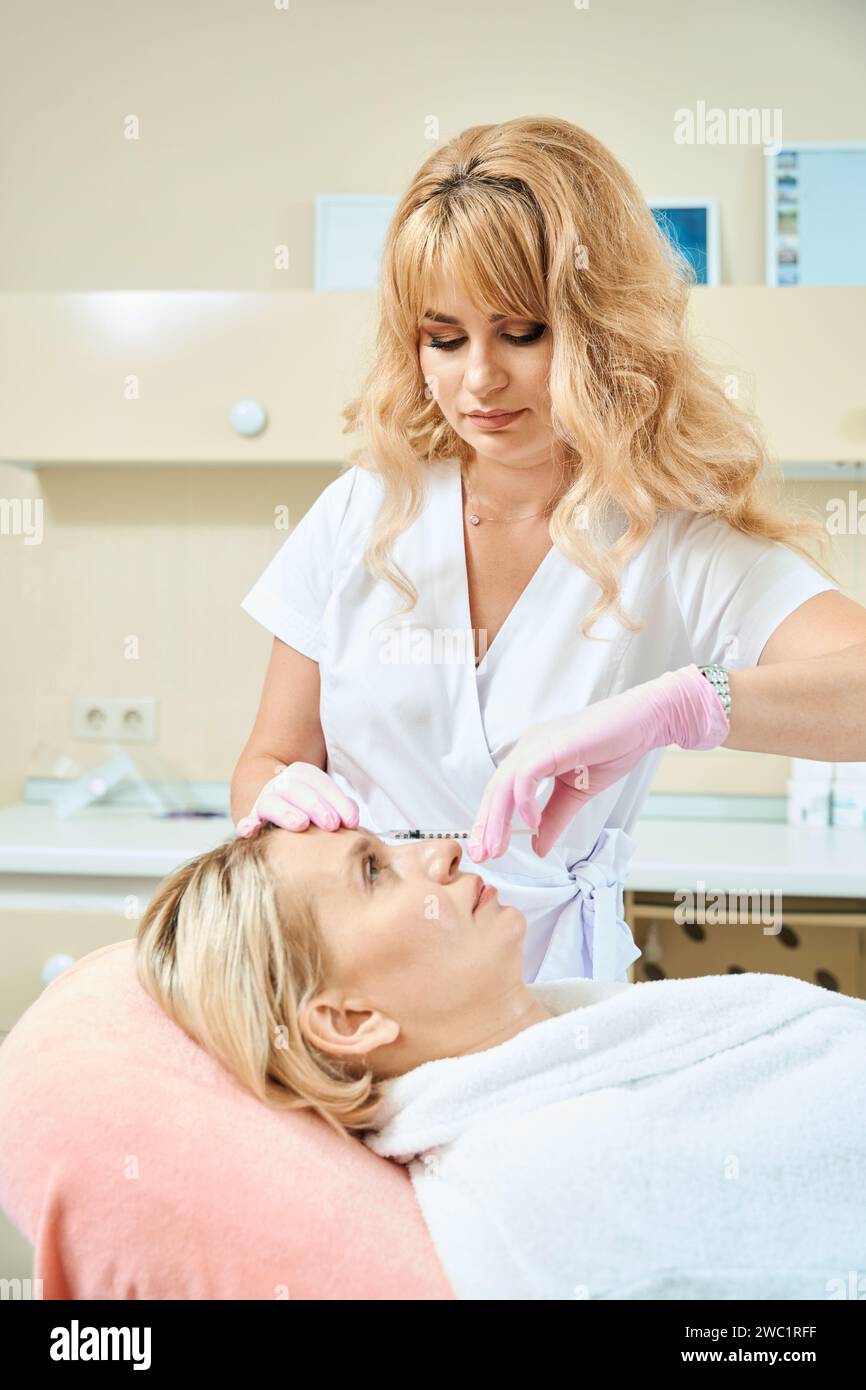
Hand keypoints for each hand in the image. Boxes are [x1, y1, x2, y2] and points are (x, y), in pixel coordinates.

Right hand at [236, 761, 359, 836]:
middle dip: (316, 806)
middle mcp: (281, 786)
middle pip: (297, 791)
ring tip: (301, 824)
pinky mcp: (252, 822)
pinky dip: (246, 826)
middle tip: (332, 825)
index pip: (319, 782)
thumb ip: (340, 806)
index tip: (352, 821)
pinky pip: (246, 823)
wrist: (273, 802)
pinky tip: (250, 830)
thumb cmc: (309, 808)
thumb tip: (351, 820)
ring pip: (272, 804)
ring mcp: (264, 803)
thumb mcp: (326, 799)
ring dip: (286, 813)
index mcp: (300, 775)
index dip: (337, 800)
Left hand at [467, 663, 729, 861]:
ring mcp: (537, 744)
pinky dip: (525, 800)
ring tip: (496, 847)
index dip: (490, 821)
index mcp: (530, 757)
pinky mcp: (553, 744)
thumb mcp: (576, 795)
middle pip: (496, 790)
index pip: (501, 792)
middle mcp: (528, 748)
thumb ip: (555, 819)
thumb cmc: (611, 751)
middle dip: (486, 824)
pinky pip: (527, 774)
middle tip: (482, 855)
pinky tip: (532, 823)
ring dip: (499, 818)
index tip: (485, 851)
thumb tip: (538, 849)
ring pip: (505, 784)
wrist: (642, 725)